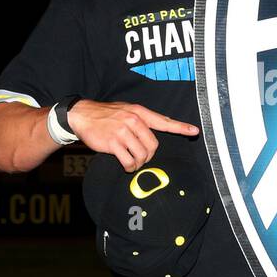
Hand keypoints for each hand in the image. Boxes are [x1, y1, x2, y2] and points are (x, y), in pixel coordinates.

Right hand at [67, 99, 199, 171]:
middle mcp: (133, 120)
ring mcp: (123, 131)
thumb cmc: (106, 115)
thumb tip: (159, 128)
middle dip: (148, 155)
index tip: (194, 131)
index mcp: (139, 112)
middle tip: (140, 157)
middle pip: (153, 145)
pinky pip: (129, 161)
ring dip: (138, 163)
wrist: (82, 115)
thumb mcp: (126, 110)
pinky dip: (129, 166)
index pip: (163, 121)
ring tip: (131, 162)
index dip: (180, 127)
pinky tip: (125, 165)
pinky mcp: (113, 143)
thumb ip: (142, 119)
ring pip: (142, 155)